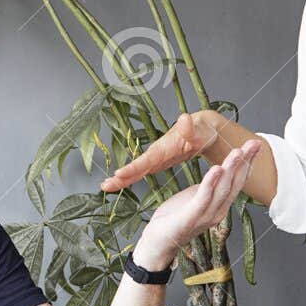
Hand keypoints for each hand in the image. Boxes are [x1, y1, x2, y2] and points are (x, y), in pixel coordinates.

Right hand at [101, 111, 227, 192]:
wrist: (200, 131)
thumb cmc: (200, 131)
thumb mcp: (197, 130)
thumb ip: (189, 128)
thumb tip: (184, 118)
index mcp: (163, 148)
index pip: (147, 159)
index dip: (133, 167)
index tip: (119, 173)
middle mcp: (156, 153)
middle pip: (137, 166)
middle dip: (122, 176)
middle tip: (106, 185)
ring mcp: (155, 159)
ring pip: (136, 170)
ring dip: (121, 179)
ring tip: (106, 186)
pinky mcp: (156, 164)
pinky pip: (140, 172)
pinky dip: (128, 179)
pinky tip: (117, 184)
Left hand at [133, 141, 262, 269]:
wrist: (159, 241)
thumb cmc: (176, 217)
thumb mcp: (196, 197)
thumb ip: (209, 187)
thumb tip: (218, 170)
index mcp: (220, 205)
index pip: (238, 182)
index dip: (247, 163)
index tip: (256, 145)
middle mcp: (218, 211)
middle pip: (235, 183)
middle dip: (245, 162)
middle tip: (254, 144)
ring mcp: (206, 215)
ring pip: (222, 189)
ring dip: (231, 169)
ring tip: (237, 152)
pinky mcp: (191, 217)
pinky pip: (203, 197)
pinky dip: (210, 183)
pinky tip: (216, 168)